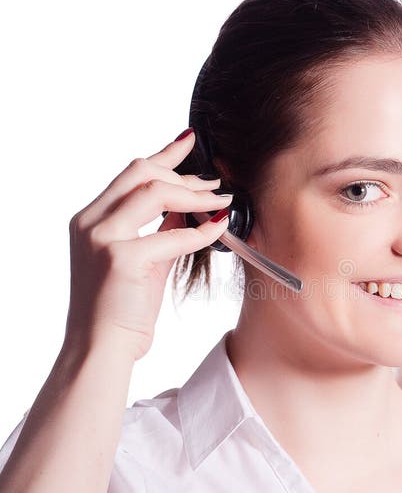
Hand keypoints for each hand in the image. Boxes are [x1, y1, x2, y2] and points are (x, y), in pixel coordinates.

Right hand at [64, 130, 231, 360]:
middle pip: (140, 173)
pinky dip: (201, 230)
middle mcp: (90, 223)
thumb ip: (158, 232)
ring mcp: (101, 239)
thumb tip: (187, 209)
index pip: (130, 173)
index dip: (163, 155)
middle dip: (183, 174)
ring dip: (194, 194)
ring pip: (153, 192)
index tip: (189, 142)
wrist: (100, 350)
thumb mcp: (141, 262)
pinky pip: (172, 234)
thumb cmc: (119, 312)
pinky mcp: (120, 259)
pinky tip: (219, 229)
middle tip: (214, 183)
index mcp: (90, 221)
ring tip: (221, 201)